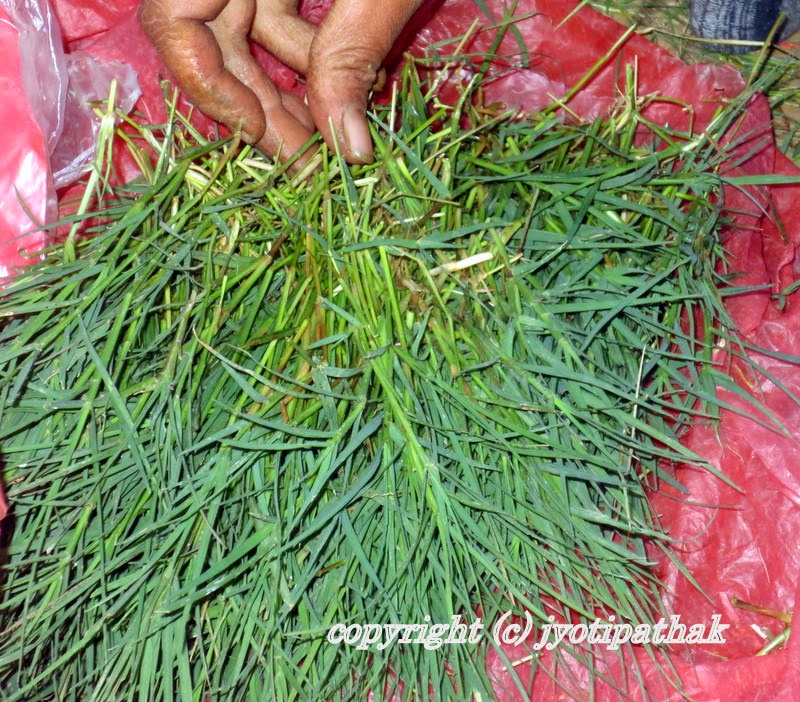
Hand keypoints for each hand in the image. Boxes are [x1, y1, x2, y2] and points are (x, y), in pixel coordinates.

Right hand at [139, 0, 423, 164]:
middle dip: (260, 106)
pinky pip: (283, 18)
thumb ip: (354, 52)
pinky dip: (316, 59)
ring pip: (250, 36)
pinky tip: (354, 89)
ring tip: (338, 141)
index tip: (262, 135)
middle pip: (212, 38)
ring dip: (292, 92)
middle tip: (310, 166)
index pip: (173, 17)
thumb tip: (346, 150)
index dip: (208, 85)